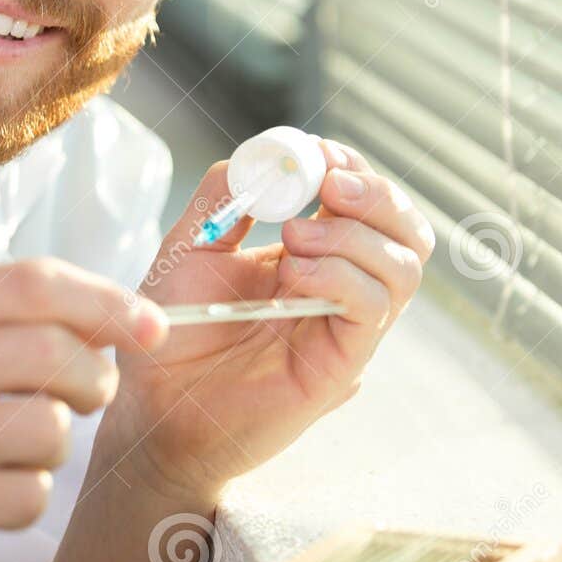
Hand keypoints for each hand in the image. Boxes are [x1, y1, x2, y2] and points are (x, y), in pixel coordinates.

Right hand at [0, 257, 167, 561]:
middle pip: (55, 355)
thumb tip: (110, 316)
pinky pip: (26, 496)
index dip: (107, 302)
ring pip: (49, 431)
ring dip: (55, 444)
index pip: (34, 285)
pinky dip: (26, 495)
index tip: (152, 325)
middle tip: (86, 393)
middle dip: (95, 378)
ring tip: (15, 446)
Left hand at [108, 138, 433, 499]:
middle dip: (377, 194)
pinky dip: (342, 277)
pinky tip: (296, 274)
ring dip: (355, 235)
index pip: (364, 199)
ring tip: (293, 238)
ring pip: (403, 267)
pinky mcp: (341, 363)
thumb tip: (264, 157)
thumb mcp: (189, 246)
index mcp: (311, 251)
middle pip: (404, 229)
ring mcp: (344, 325)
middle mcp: (339, 285)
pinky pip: (373, 310)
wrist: (157, 407)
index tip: (317, 154)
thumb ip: (223, 196)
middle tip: (328, 185)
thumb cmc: (174, 332)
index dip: (351, 167)